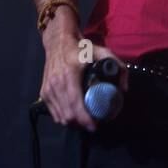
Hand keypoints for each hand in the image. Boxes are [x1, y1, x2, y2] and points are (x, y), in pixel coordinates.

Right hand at [39, 15, 127, 131]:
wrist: (58, 42)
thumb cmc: (80, 48)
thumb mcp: (102, 52)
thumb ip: (118, 67)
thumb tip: (124, 89)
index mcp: (69, 75)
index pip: (75, 104)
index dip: (85, 119)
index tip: (95, 125)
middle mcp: (55, 84)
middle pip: (68, 115)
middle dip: (81, 124)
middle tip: (93, 124)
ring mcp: (48, 89)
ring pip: (60, 117)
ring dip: (73, 124)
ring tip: (84, 122)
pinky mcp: (44, 92)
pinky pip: (53, 113)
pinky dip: (64, 118)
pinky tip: (74, 117)